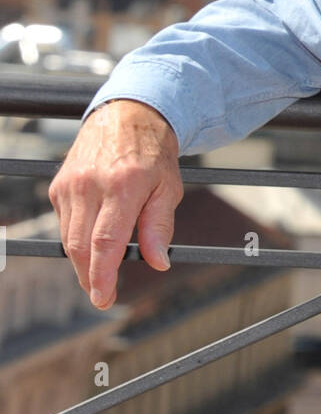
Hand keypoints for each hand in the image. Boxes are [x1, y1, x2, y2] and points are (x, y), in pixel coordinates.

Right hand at [48, 100, 181, 308]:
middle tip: (103, 294)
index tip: (104, 298)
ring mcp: (70, 184)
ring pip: (69, 238)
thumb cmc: (152, 153)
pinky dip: (77, 238)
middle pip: (81, 246)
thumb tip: (158, 262)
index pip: (106, 241)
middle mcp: (91, 184)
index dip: (102, 275)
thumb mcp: (169, 187)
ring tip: (101, 271)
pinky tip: (93, 239)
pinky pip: (65, 223)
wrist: (127, 115)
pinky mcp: (59, 185)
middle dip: (90, 277)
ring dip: (83, 261)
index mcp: (123, 185)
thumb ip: (160, 226)